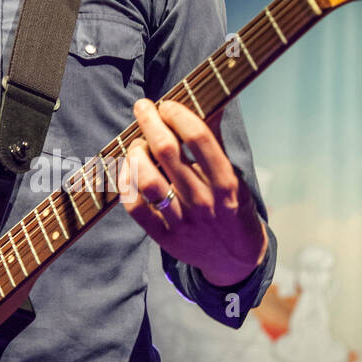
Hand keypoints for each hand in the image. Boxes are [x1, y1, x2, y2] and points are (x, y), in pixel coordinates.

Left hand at [117, 98, 268, 286]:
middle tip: (143, 108)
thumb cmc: (233, 208)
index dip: (178, 114)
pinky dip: (126, 184)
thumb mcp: (235, 176)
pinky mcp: (165, 238)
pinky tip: (128, 170)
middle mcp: (204, 201)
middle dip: (150, 121)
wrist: (236, 260)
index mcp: (226, 182)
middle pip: (167, 151)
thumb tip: (208, 101)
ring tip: (136, 144)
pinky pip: (135, 208)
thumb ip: (216, 142)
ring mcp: (183, 221)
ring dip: (135, 153)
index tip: (168, 104)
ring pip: (146, 180)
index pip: (199, 137)